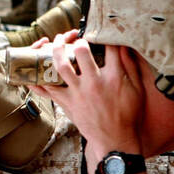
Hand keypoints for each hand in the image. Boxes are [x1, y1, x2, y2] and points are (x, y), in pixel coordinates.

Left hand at [30, 34, 143, 164]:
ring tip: (55, 42)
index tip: (102, 32)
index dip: (105, 36)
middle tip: (76, 37)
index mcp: (115, 78)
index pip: (109, 48)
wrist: (116, 141)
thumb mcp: (137, 89)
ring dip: (55, 49)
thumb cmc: (128, 116)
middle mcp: (94, 83)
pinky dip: (38, 78)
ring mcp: (78, 93)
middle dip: (77, 39)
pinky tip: (36, 68)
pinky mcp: (66, 103)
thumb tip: (125, 46)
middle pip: (81, 52)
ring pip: (60, 65)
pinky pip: (47, 88)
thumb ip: (131, 66)